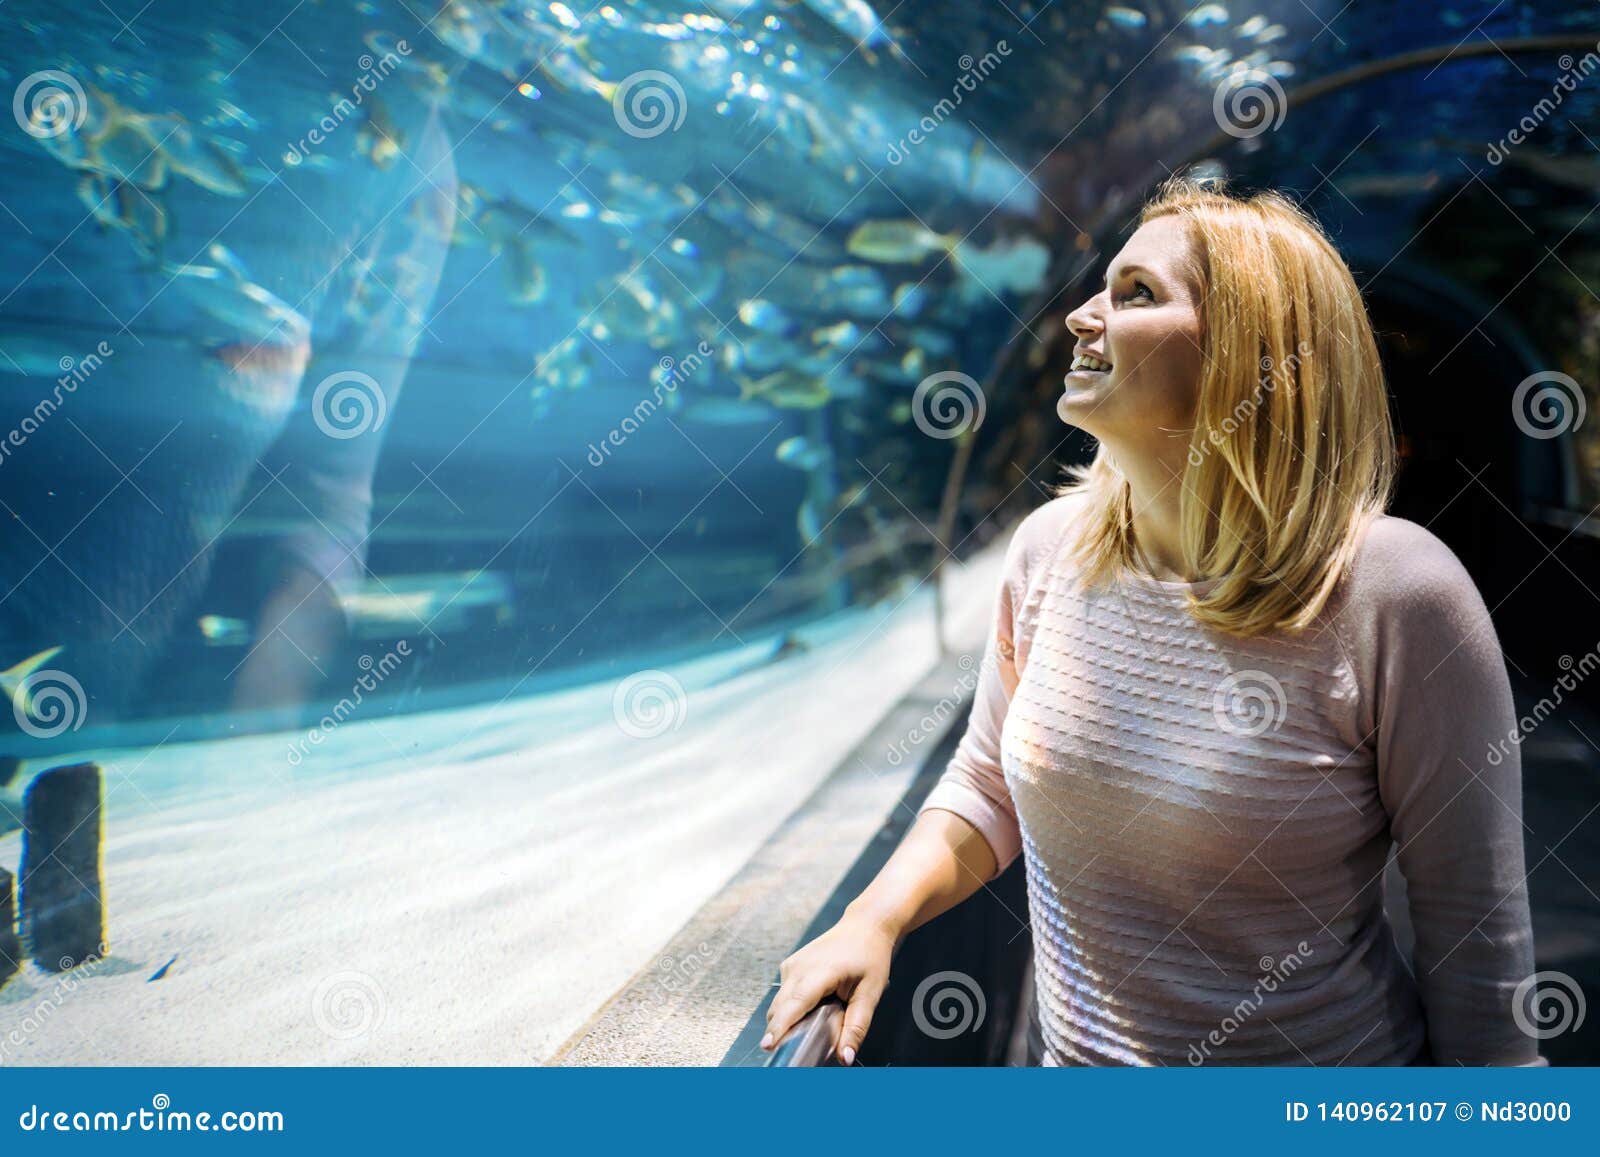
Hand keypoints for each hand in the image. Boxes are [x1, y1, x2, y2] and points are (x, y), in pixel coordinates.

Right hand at [758, 911, 896, 1064]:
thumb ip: (856, 1027)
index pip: (795, 1004)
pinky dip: (791, 1008)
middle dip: (781, 1031)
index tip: (768, 1044)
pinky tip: (810, 1009)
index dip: (780, 1026)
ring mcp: (792, 965)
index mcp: (821, 971)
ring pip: (779, 1003)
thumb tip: (845, 1058)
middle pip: (780, 1008)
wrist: (864, 926)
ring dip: (786, 1020)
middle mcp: (800, 966)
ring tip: (808, 1027)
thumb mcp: (870, 994)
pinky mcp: (790, 966)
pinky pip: (784, 995)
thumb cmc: (870, 956)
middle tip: (792, 1051)